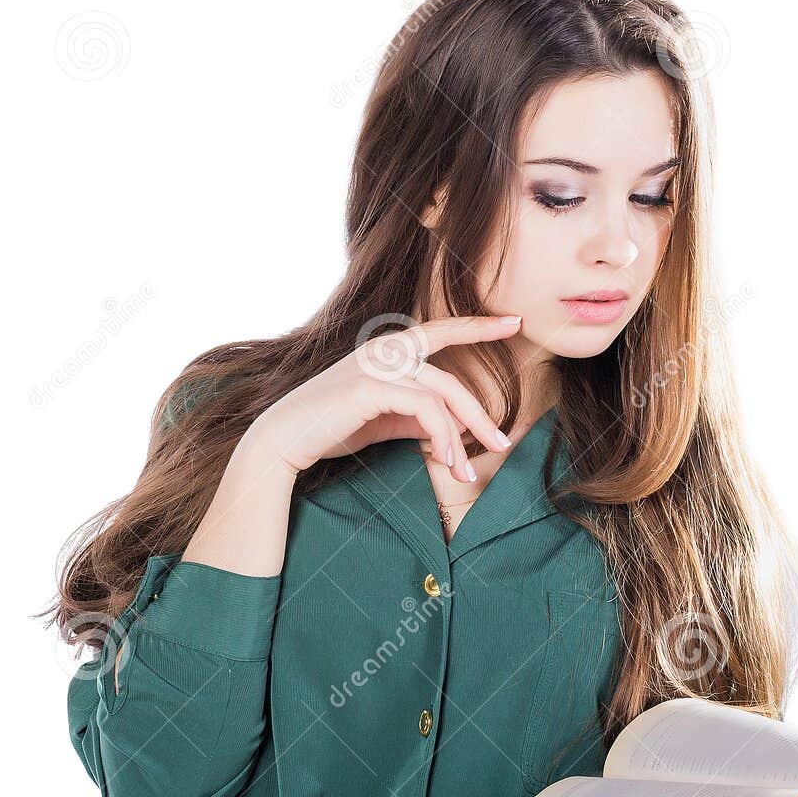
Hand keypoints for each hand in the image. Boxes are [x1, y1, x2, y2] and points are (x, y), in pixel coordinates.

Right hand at [243, 314, 524, 483]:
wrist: (284, 440)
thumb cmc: (330, 428)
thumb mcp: (383, 421)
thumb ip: (415, 417)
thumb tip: (450, 429)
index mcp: (388, 350)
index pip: (442, 330)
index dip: (478, 326)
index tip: (513, 323)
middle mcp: (385, 350)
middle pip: (451, 380)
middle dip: (480, 415)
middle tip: (500, 444)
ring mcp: (378, 366)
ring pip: (443, 396)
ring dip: (462, 436)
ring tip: (467, 473)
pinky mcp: (371, 386)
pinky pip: (425, 409)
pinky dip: (442, 436)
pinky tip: (444, 460)